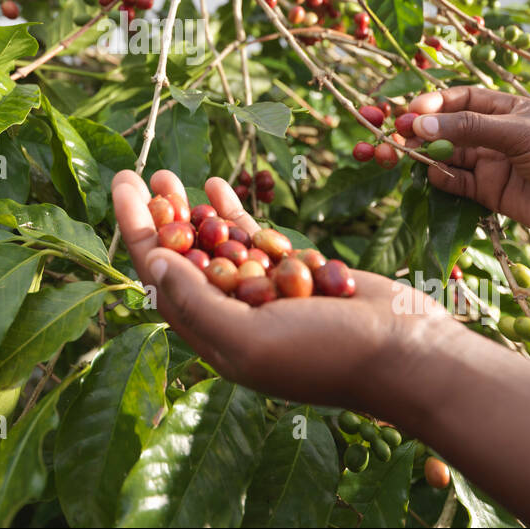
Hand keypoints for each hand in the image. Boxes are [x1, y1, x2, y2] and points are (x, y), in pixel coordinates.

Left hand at [111, 167, 454, 414]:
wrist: (406, 353)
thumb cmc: (331, 355)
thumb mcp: (253, 340)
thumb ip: (199, 306)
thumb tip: (156, 266)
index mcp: (215, 340)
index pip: (160, 280)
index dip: (136, 232)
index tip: (123, 188)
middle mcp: (232, 318)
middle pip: (181, 259)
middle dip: (155, 217)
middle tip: (137, 174)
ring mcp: (264, 294)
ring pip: (214, 245)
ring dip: (189, 210)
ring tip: (169, 174)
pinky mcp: (294, 274)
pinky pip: (253, 240)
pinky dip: (233, 214)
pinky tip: (218, 186)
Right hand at [407, 85, 529, 251]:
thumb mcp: (520, 134)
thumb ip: (469, 129)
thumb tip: (419, 122)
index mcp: (510, 110)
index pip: (462, 100)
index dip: (435, 103)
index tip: (411, 111)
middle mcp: (498, 135)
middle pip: (449, 127)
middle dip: (422, 129)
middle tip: (396, 134)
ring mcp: (494, 164)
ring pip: (449, 155)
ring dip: (427, 154)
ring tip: (406, 155)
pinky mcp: (491, 194)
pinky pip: (457, 182)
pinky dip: (442, 179)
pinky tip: (435, 175)